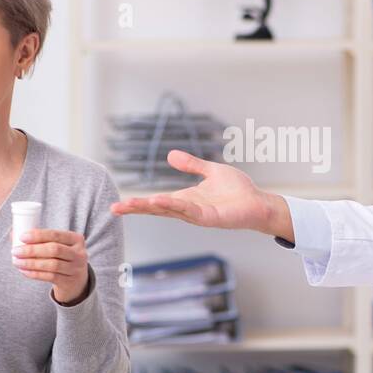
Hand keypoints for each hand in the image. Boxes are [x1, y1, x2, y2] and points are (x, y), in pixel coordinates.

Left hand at [12, 228, 89, 303]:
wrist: (77, 282)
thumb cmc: (62, 258)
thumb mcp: (59, 246)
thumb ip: (40, 239)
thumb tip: (14, 232)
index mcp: (76, 239)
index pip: (56, 235)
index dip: (38, 235)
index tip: (22, 237)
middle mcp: (79, 253)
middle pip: (54, 249)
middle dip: (32, 250)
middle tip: (16, 251)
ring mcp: (75, 268)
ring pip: (52, 265)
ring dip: (31, 263)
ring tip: (17, 262)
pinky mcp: (69, 281)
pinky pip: (50, 277)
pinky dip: (35, 274)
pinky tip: (24, 271)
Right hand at [108, 150, 292, 239]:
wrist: (258, 202)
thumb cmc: (237, 190)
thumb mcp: (210, 171)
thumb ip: (191, 164)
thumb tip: (169, 155)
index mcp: (185, 198)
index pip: (156, 202)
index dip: (138, 203)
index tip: (118, 204)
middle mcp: (187, 209)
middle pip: (157, 209)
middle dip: (136, 209)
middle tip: (114, 209)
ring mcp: (197, 215)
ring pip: (169, 210)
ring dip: (151, 207)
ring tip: (133, 204)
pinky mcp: (210, 217)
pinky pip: (188, 210)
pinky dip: (174, 205)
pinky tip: (160, 200)